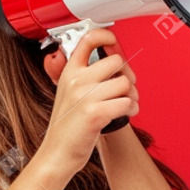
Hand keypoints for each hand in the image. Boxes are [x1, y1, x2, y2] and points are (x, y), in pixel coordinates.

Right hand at [32, 27, 138, 179]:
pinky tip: (126, 113)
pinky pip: (126, 102)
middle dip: (127, 75)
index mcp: (69, 72)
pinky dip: (132, 108)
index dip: (106, 36)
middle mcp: (76, 80)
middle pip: (116, 62)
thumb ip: (85, 76)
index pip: (88, 40)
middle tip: (126, 87)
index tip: (113, 41)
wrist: (57, 153)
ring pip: (125, 82)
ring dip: (132, 94)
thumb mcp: (68, 93)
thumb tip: (113, 61)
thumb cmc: (66, 127)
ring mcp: (85, 96)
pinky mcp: (95, 113)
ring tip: (126, 103)